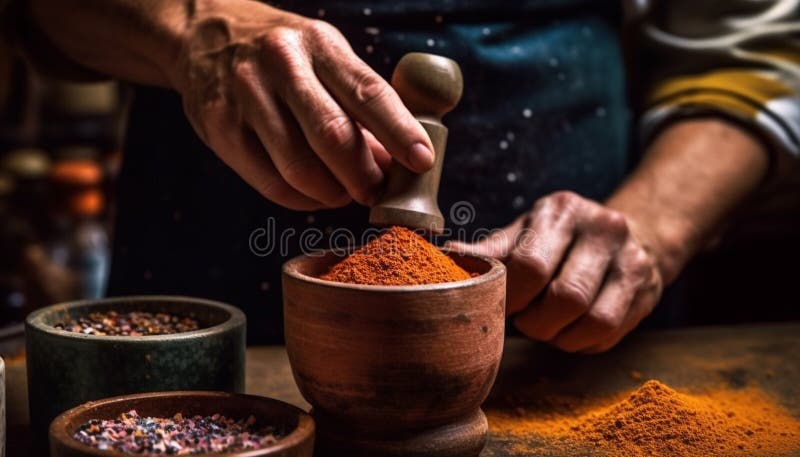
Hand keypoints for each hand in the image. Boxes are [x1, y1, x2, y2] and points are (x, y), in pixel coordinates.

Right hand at [172, 1, 433, 209]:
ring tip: (345, 192)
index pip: (368, 91)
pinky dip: (302, 199)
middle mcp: (280, 64)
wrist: (203, 33)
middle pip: (332, 137)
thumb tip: (395, 160)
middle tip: (377, 192)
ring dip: (333, 193)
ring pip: (300, 169)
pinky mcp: (219, 128)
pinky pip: (270, 183)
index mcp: (318, 44)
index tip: (422, 161)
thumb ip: (361, 101)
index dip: (399, 131)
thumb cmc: (283, 54)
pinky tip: (315, 193)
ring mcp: (244, 97)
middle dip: (364, 176)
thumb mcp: (325, 53)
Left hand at [448, 191, 662, 352]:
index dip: (511, 298)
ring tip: (546, 326)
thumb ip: (488, 251)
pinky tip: (571, 330)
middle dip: (536, 321)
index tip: (500, 306)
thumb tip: (441, 257)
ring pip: (593, 320)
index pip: (531, 265)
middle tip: (524, 321)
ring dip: (560, 335)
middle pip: (566, 297)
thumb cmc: (558, 240)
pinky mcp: (648, 288)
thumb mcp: (522, 234)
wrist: (627, 235)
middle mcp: (603, 228)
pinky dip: (583, 342)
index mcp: (560, 211)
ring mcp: (632, 258)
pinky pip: (611, 332)